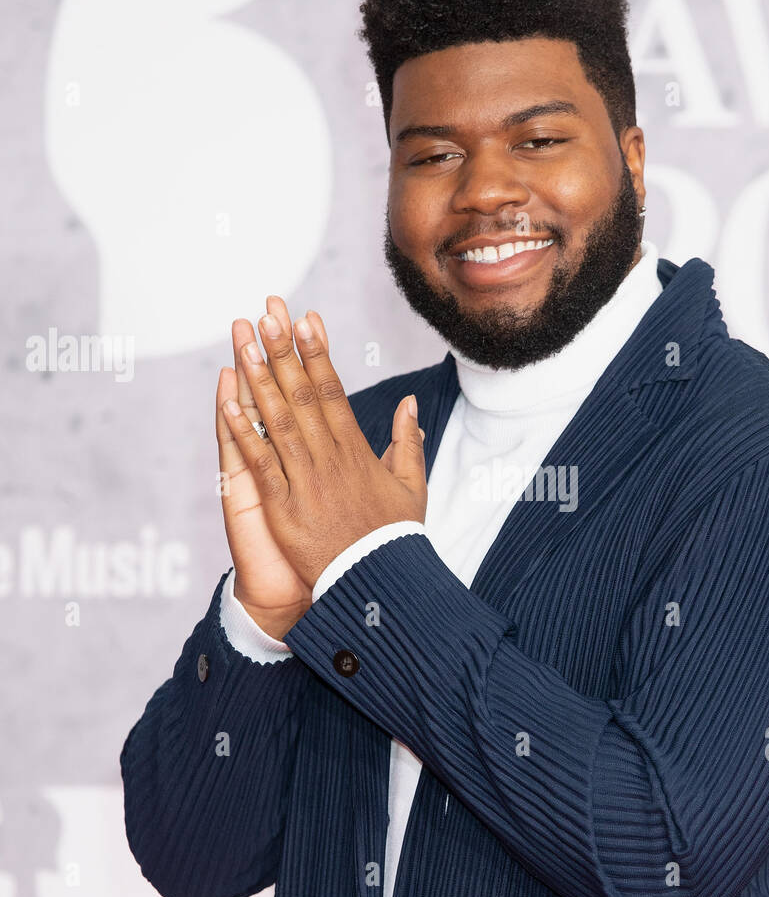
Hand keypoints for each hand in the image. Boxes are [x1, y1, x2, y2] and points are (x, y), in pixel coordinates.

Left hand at [221, 302, 427, 603]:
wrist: (376, 585)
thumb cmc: (392, 539)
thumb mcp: (412, 487)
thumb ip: (407, 443)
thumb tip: (407, 404)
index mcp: (357, 451)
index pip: (334, 391)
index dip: (317, 353)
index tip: (306, 319)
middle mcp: (329, 458)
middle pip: (303, 394)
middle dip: (284, 351)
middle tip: (268, 311)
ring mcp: (304, 481)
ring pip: (278, 420)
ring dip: (258, 379)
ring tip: (244, 342)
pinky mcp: (283, 507)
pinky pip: (258, 464)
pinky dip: (243, 433)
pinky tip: (228, 403)